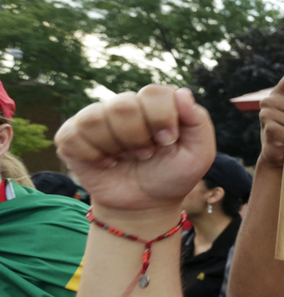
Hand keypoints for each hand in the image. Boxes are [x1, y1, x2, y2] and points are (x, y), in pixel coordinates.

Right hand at [55, 86, 214, 222]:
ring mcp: (96, 118)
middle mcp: (124, 105)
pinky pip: (72, 135)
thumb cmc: (173, 176)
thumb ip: (198, 122)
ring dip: (116, 147)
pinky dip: (92, 155)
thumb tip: (182, 93)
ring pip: (94, 118)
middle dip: (138, 137)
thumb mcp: (199, 154)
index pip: (153, 92)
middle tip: (146, 154)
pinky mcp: (72, 136)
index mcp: (155, 104)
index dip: (161, 118)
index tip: (168, 141)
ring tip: (126, 158)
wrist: (146, 204)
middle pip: (123, 104)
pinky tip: (106, 163)